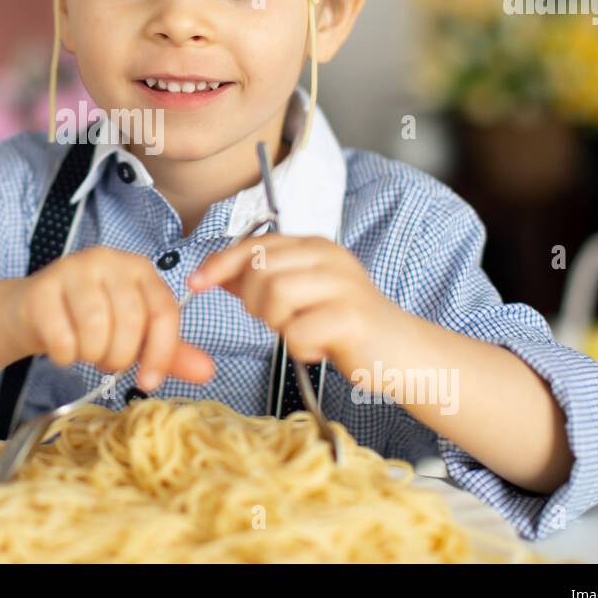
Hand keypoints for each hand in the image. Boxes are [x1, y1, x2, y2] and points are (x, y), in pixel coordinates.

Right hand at [5, 246, 214, 391]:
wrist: (34, 312)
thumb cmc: (90, 321)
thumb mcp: (135, 336)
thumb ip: (169, 351)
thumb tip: (208, 371)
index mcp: (140, 269)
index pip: (164, 311)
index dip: (161, 353)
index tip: (149, 382)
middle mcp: (110, 260)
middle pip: (131, 321)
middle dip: (120, 357)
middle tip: (106, 361)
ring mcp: (74, 269)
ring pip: (96, 328)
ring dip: (91, 355)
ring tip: (85, 350)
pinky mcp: (43, 287)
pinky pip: (62, 337)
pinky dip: (64, 355)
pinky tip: (62, 347)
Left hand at [186, 233, 395, 367]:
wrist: (400, 352)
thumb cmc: (346, 325)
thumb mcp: (301, 295)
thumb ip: (262, 281)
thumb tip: (215, 273)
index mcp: (315, 247)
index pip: (254, 245)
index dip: (220, 263)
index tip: (196, 282)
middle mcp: (329, 258)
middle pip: (260, 270)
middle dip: (253, 302)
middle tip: (275, 320)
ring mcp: (342, 286)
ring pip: (275, 295)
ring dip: (276, 324)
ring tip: (297, 332)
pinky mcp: (352, 318)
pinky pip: (297, 332)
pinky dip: (298, 347)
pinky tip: (316, 348)